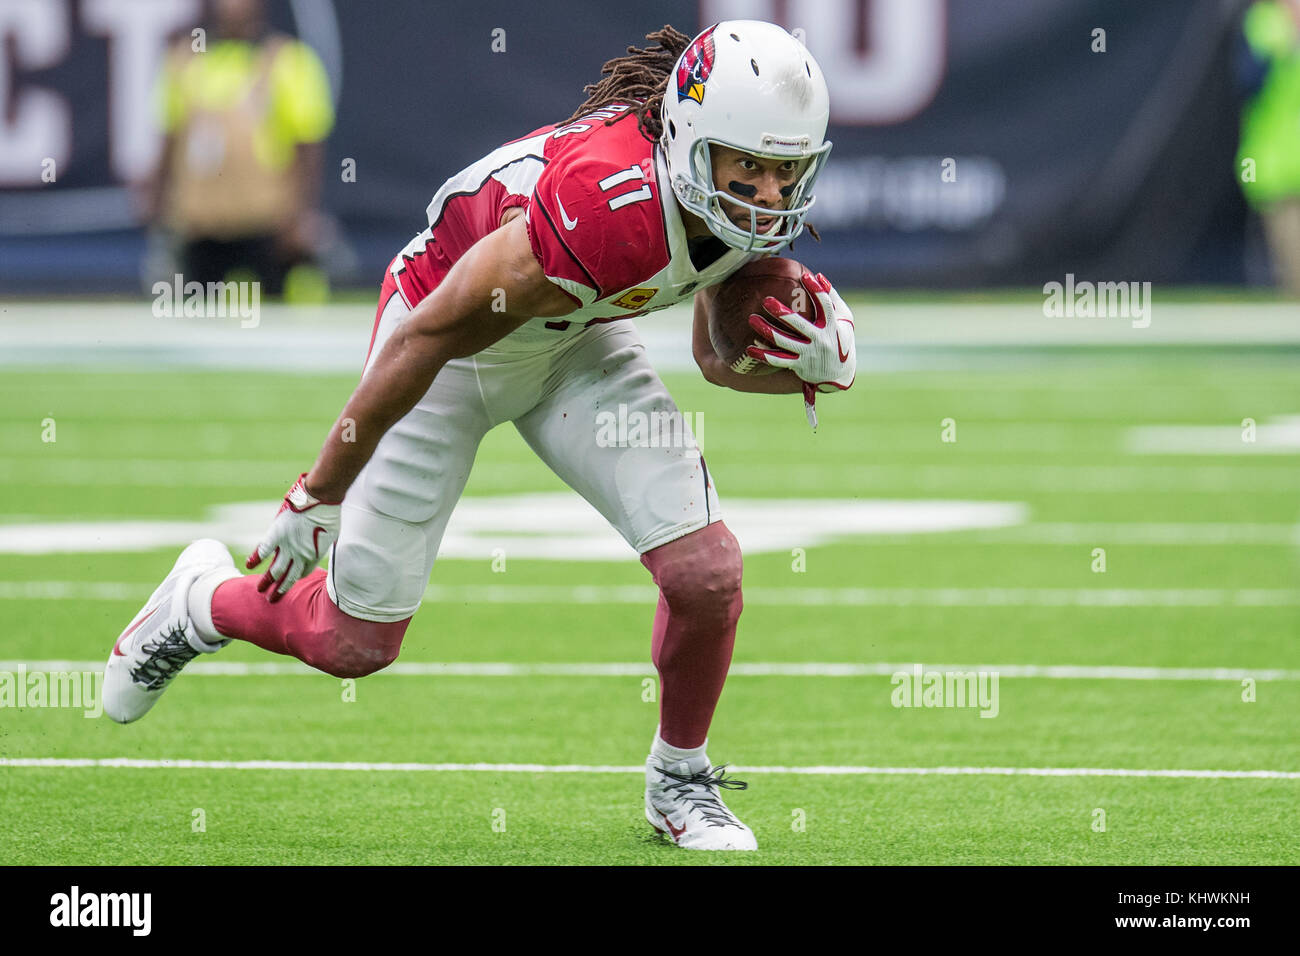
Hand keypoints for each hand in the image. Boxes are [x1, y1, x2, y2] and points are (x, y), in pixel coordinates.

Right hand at [245, 474, 341, 601]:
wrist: (320, 500)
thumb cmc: (328, 514)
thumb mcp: (330, 534)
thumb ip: (322, 543)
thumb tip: (321, 544)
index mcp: (314, 556)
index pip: (302, 573)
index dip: (294, 579)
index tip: (288, 582)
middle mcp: (300, 555)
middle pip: (288, 578)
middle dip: (279, 590)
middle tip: (271, 600)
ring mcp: (288, 546)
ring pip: (275, 570)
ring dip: (266, 581)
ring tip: (259, 590)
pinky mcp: (277, 535)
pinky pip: (263, 550)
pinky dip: (255, 558)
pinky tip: (249, 565)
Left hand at [745, 271, 855, 392]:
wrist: (839, 374)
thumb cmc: (839, 338)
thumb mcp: (844, 319)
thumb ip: (832, 297)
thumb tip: (818, 275)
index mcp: (832, 326)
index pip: (825, 306)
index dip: (817, 291)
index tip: (805, 276)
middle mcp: (820, 340)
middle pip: (799, 325)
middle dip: (782, 313)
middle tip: (766, 300)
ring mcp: (809, 354)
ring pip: (784, 342)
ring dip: (766, 331)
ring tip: (752, 318)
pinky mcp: (799, 366)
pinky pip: (779, 361)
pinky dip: (764, 356)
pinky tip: (749, 349)